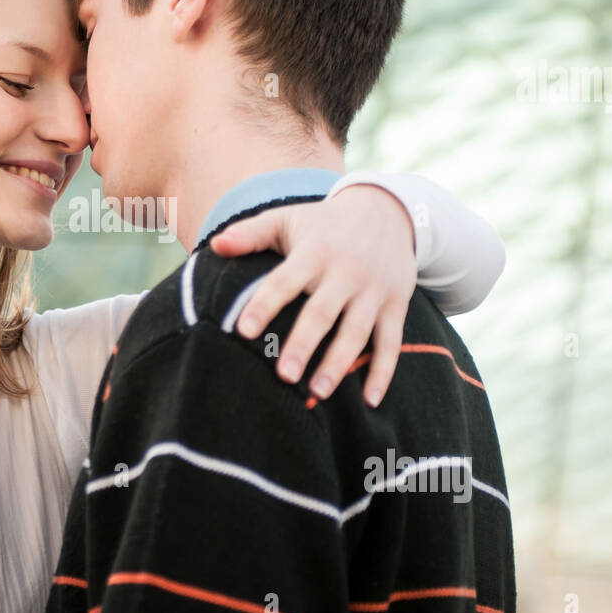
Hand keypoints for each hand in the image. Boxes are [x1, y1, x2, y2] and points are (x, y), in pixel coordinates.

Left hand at [207, 184, 416, 406]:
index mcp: (314, 252)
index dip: (264, 304)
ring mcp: (374, 290)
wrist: (387, 211)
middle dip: (303, 344)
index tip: (244, 331)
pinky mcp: (396, 304)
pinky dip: (384, 372)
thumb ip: (251, 233)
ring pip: (357, 331)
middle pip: (322, 312)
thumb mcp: (287, 219)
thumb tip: (215, 245)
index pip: (284, 280)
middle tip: (284, 376)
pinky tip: (370, 400)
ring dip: (338, 364)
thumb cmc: (323, 224)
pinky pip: (392, 342)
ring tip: (317, 394)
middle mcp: (346, 271)